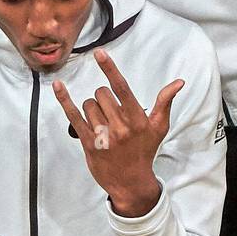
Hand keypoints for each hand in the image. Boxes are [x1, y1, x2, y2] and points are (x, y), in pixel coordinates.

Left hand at [52, 49, 179, 218]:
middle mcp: (119, 127)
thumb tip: (178, 83)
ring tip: (102, 122)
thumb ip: (165, 102)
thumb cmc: (144, 151)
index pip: (122, 89)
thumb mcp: (159, 128)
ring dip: (93, 108)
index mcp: (137, 120)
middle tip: (111, 112)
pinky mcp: (88, 143)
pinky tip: (58, 87)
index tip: (100, 53)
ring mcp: (102, 136)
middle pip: (101, 94)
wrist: (131, 182)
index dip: (110, 69)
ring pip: (88, 104)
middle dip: (104, 98)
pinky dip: (65, 100)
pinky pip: (73, 116)